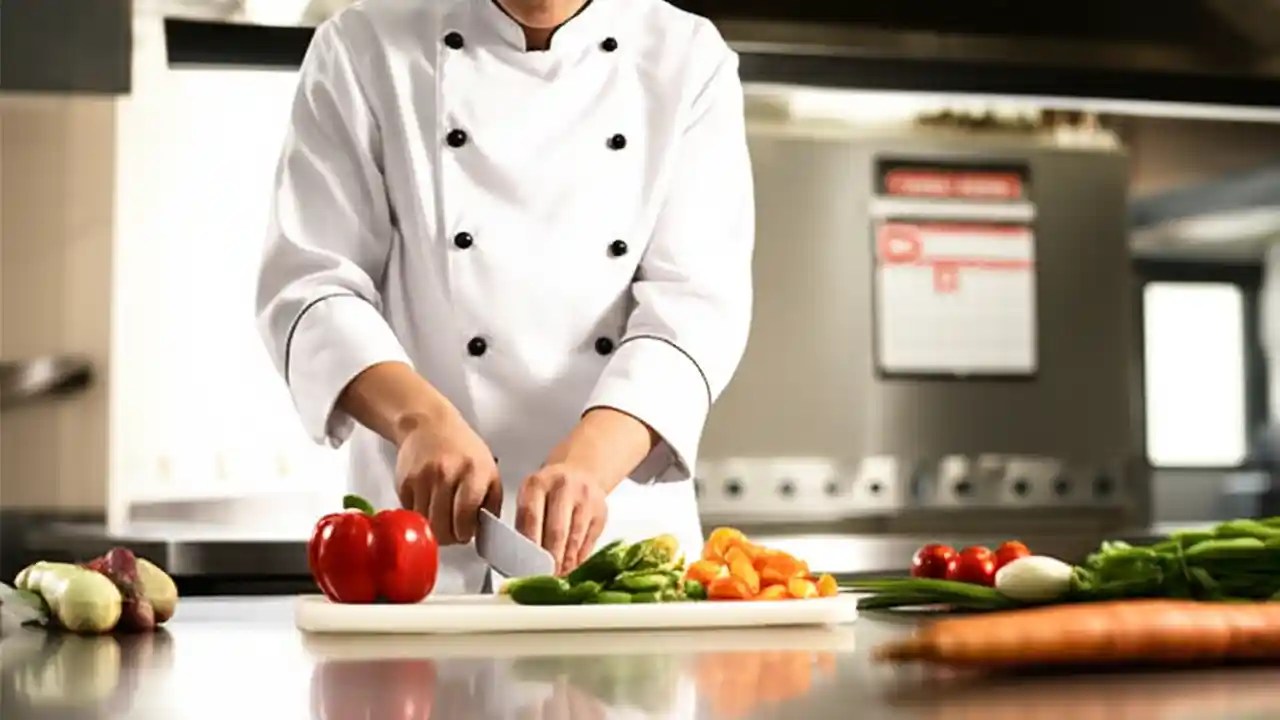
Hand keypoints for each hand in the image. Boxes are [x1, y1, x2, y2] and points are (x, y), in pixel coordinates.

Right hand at [395, 412, 500, 545]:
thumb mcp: (489, 470)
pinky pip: (411, 513)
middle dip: (449, 536)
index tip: (466, 533)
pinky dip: (419, 514)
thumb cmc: (462, 449)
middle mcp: (446, 473)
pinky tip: (429, 502)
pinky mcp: (404, 482)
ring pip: (425, 523)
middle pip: (442, 526)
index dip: (465, 532)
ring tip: (442, 516)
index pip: (465, 515)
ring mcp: (422, 478)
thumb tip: (488, 531)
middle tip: (453, 531)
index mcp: (472, 472)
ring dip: (434, 527)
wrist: (429, 425)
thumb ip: (491, 501)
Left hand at [516, 463, 607, 574]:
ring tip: (556, 576)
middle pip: (556, 531)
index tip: (525, 567)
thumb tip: (520, 560)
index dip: (529, 546)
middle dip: (549, 559)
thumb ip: (525, 523)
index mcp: (538, 483)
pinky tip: (571, 567)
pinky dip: (578, 559)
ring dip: (565, 563)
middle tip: (543, 578)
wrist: (580, 473)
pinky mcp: (601, 511)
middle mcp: (563, 486)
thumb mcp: (531, 497)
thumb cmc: (549, 492)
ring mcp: (586, 498)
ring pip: (575, 539)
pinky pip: (589, 542)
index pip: (531, 517)